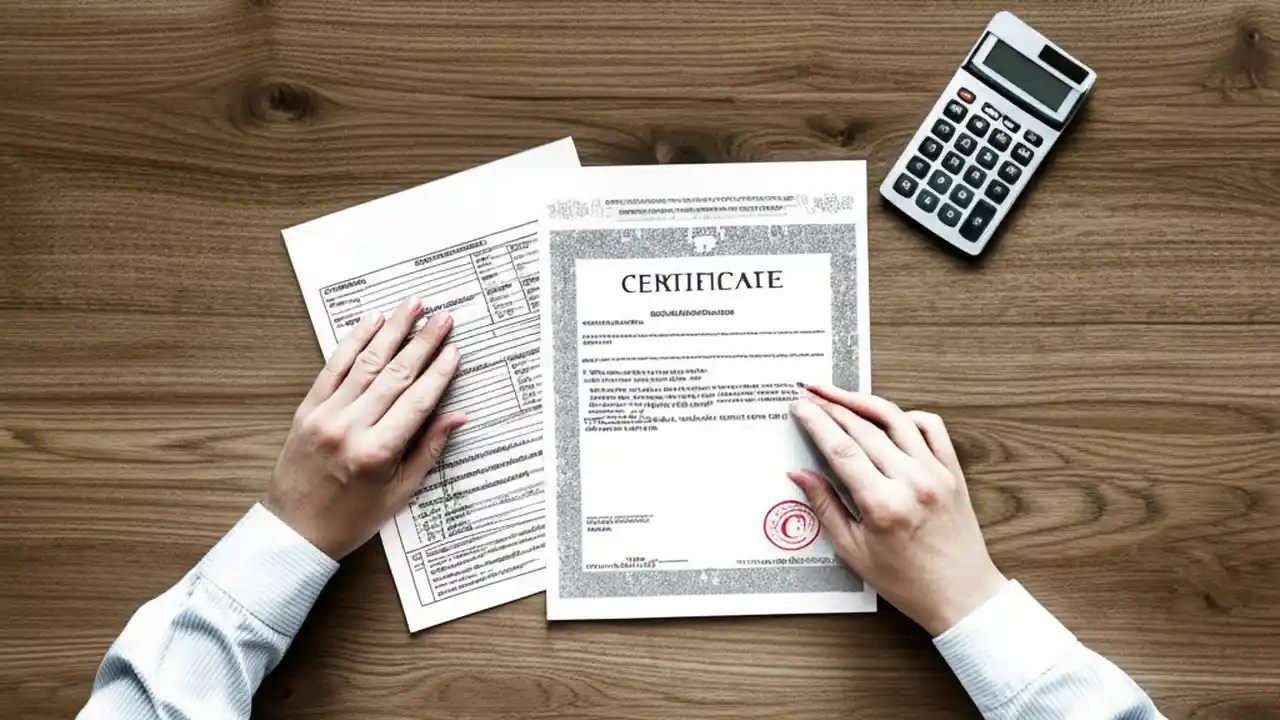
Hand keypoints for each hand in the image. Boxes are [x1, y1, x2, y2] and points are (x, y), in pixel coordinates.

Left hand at [266, 297, 464, 559]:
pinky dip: (353, 342)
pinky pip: (333, 367)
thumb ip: (428, 450)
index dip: (439, 373)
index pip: (417, 401)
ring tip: (412, 306)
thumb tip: (456, 416)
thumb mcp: (399, 493)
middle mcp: (350, 428)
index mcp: (377, 452)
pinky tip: (371, 323)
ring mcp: (325, 415)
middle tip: (442, 317)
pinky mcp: (307, 410)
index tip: (454, 350)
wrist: (293, 531)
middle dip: (422, 342)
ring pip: (365, 363)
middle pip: (395, 374)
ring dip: (391, 331)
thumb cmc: (350, 519)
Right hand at [788, 386, 1005, 634]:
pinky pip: (931, 427)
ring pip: (895, 418)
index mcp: (883, 505)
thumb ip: (825, 506)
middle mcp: (911, 482)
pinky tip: (887, 417)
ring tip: (840, 392)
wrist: (961, 595)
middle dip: (832, 405)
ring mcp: (936, 473)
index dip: (817, 423)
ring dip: (863, 400)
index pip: (841, 449)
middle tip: (810, 392)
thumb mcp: (853, 551)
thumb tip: (799, 474)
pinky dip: (907, 415)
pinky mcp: (953, 472)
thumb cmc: (907, 581)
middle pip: (863, 428)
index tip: (800, 407)